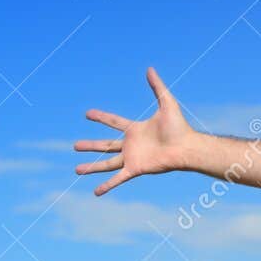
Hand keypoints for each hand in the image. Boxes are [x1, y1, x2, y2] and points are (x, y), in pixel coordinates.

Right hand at [75, 67, 195, 195]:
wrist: (186, 147)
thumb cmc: (179, 127)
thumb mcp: (166, 102)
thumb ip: (157, 86)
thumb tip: (150, 68)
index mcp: (135, 129)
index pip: (113, 121)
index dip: (101, 117)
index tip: (87, 114)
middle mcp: (131, 145)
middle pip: (105, 145)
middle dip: (90, 146)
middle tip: (74, 146)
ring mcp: (132, 158)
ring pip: (106, 163)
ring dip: (91, 167)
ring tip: (76, 170)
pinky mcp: (135, 169)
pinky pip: (118, 178)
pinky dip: (107, 185)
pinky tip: (96, 192)